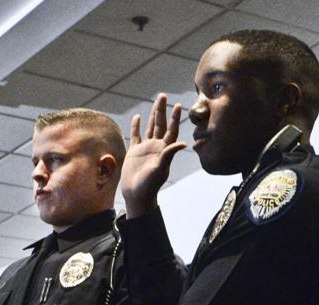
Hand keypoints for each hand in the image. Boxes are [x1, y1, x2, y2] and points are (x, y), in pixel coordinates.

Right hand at [120, 94, 187, 217]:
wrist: (137, 194)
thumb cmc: (150, 185)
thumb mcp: (160, 169)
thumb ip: (169, 155)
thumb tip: (183, 143)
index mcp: (164, 150)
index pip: (171, 130)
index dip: (175, 118)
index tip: (178, 105)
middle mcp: (156, 146)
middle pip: (161, 124)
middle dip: (162, 110)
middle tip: (163, 95)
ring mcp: (146, 148)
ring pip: (150, 127)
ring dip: (153, 114)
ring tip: (156, 101)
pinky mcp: (135, 152)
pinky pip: (136, 135)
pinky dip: (137, 126)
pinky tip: (137, 117)